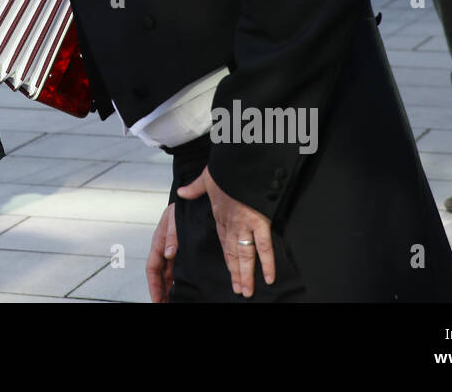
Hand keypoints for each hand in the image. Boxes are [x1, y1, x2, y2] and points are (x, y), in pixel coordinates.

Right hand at [146, 203, 177, 302]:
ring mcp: (172, 250)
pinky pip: (176, 269)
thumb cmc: (181, 208)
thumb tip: (168, 253)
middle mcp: (164, 248)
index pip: (153, 267)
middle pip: (159, 274)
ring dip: (166, 288)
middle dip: (158, 291)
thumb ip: (172, 235)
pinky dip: (175, 281)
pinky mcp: (181, 251)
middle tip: (161, 305)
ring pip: (167, 274)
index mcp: (158, 242)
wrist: (193, 201)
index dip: (153, 285)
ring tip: (168, 302)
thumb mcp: (175, 219)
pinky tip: (179, 289)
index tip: (156, 300)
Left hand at [179, 166, 275, 296]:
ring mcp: (244, 224)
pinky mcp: (258, 221)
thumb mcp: (206, 177)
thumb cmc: (225, 167)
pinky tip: (269, 277)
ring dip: (246, 274)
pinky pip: (264, 246)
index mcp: (220, 214)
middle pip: (233, 253)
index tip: (229, 272)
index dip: (227, 259)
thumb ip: (195, 187)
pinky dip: (267, 263)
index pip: (223, 242)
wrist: (238, 160)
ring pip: (245, 255)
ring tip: (247, 291)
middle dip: (236, 273)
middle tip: (239, 291)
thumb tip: (181, 191)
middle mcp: (231, 223)